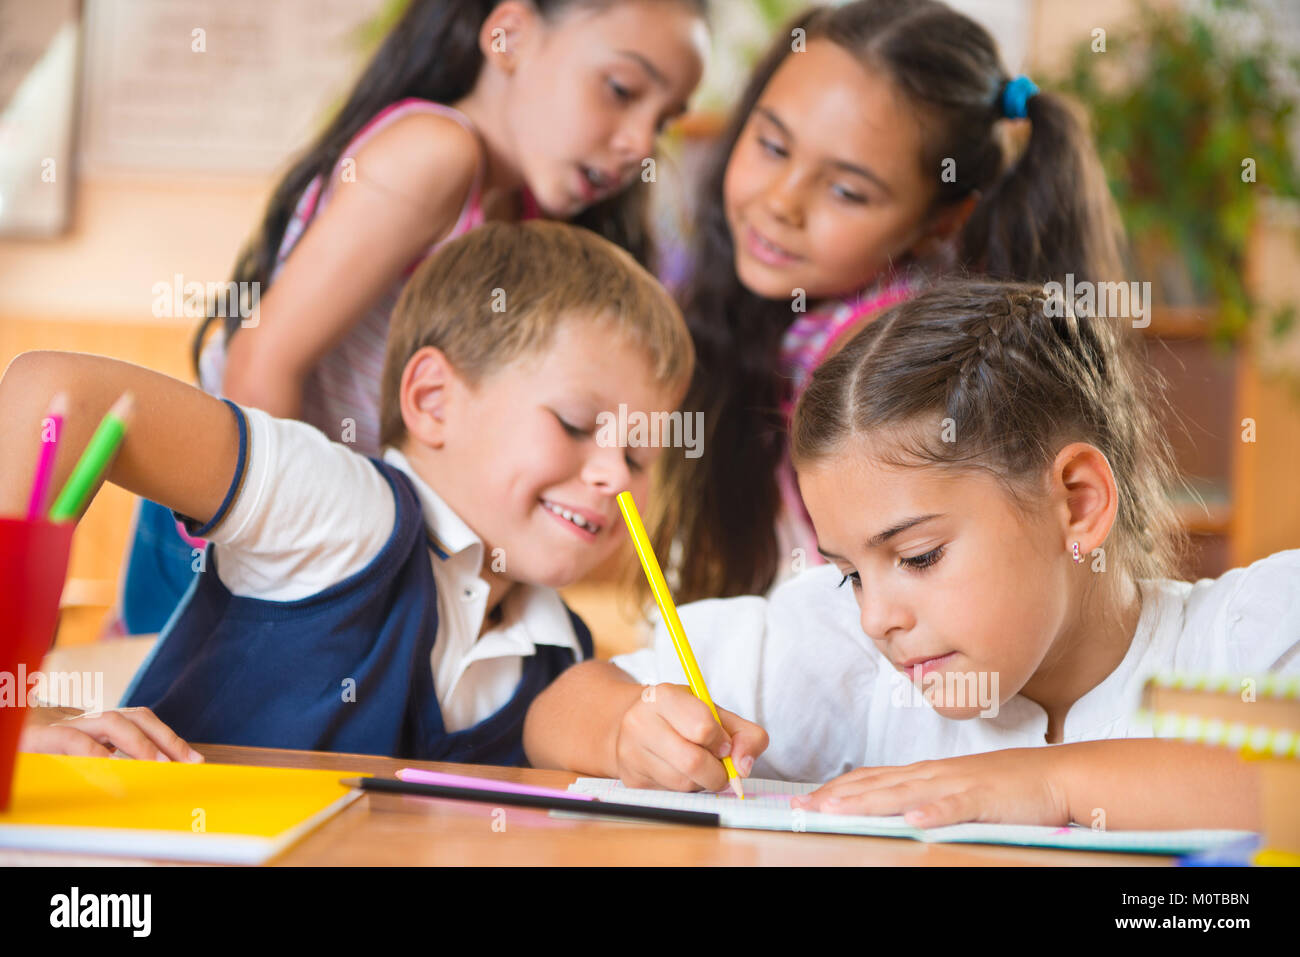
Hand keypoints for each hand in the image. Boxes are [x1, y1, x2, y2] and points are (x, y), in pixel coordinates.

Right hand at [19, 706, 203, 761]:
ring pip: (110, 721)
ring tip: (157, 766)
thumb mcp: (72, 748)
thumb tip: (142, 773)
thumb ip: (104, 753)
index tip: (194, 760)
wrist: (0, 723)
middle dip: (164, 738)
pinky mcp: (37, 737)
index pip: (139, 719)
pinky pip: (72, 741)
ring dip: (139, 743)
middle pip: (134, 716)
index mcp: (93, 721)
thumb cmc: (36, 745)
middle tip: (184, 764)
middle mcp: (82, 717)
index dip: (168, 736)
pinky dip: (95, 753)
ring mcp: (62, 724)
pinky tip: (111, 769)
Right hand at [614, 683, 767, 791]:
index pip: (703, 728)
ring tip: (699, 765)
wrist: (640, 722)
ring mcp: (631, 753)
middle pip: (693, 762)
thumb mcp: (717, 712)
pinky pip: (672, 794)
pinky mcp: (631, 780)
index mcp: (663, 696)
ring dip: (703, 781)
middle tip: (719, 765)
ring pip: (683, 783)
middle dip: (717, 771)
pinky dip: (687, 789)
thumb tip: (743, 768)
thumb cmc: (684, 716)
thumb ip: (745, 734)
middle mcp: (640, 722)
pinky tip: (681, 772)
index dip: (723, 742)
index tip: (724, 743)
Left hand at [791, 747, 1069, 826]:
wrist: (1055, 775)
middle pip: (878, 785)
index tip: (807, 799)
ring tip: (837, 809)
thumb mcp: (957, 789)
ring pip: (905, 793)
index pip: (872, 778)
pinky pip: (956, 807)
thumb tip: (894, 811)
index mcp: (926, 773)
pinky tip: (914, 822)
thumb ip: (925, 797)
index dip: (838, 788)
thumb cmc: (1007, 787)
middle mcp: (934, 774)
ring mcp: (957, 784)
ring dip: (869, 802)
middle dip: (838, 796)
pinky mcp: (984, 798)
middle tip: (803, 806)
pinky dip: (934, 813)